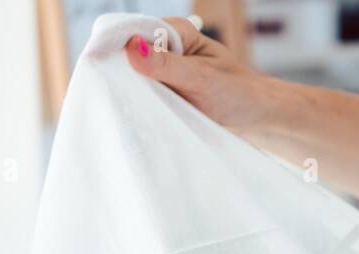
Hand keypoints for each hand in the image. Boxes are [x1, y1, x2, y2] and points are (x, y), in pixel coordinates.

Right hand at [124, 18, 281, 135]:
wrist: (259, 118)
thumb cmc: (238, 94)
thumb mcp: (202, 79)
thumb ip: (167, 65)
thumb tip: (132, 47)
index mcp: (176, 32)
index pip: (133, 30)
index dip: (116, 46)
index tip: (100, 65)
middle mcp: (167, 47)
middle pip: (128, 52)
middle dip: (121, 71)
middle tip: (115, 95)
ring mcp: (165, 69)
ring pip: (134, 75)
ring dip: (130, 90)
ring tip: (128, 107)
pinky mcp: (166, 90)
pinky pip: (144, 94)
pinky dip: (140, 103)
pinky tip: (138, 114)